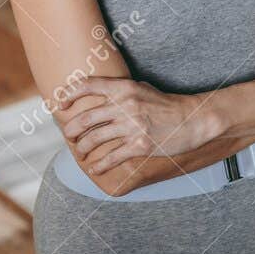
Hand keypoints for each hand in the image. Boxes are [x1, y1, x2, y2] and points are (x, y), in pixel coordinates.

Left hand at [58, 77, 206, 175]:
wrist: (193, 120)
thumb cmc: (167, 104)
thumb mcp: (143, 88)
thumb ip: (121, 90)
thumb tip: (98, 92)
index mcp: (125, 88)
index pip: (87, 86)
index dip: (68, 95)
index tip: (61, 106)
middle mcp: (126, 105)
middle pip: (85, 119)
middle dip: (71, 131)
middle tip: (69, 137)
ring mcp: (132, 126)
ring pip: (93, 140)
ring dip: (82, 149)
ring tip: (81, 153)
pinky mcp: (140, 145)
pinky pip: (110, 157)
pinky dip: (99, 165)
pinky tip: (95, 168)